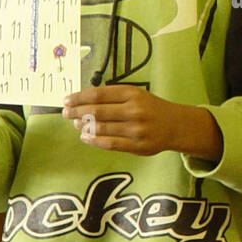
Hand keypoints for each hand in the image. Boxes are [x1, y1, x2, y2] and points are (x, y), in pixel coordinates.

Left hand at [63, 85, 221, 158]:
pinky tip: (85, 136)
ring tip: (75, 124)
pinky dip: (93, 140)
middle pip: (96, 111)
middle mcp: (135, 111)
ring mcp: (136, 130)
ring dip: (83, 126)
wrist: (176, 126)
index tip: (66, 100)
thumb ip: (113, 97)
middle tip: (65, 113)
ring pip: (101, 128)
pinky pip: (109, 144)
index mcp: (133, 94)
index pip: (98, 94)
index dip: (79, 97)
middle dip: (76, 112)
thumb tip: (82, 101)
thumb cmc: (151, 108)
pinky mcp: (137, 146)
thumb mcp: (136, 95)